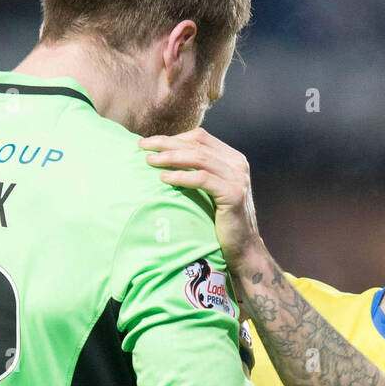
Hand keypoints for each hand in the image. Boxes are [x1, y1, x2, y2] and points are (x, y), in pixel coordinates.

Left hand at [140, 128, 262, 266]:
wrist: (243, 248)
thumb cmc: (221, 222)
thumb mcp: (211, 191)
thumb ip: (200, 173)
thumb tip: (167, 160)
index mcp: (232, 158)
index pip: (200, 138)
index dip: (174, 138)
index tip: (150, 143)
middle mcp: (237, 164)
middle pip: (197, 144)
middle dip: (166, 143)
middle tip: (142, 146)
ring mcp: (237, 178)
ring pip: (198, 158)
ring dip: (170, 157)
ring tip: (150, 161)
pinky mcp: (233, 194)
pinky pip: (202, 179)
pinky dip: (181, 176)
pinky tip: (164, 178)